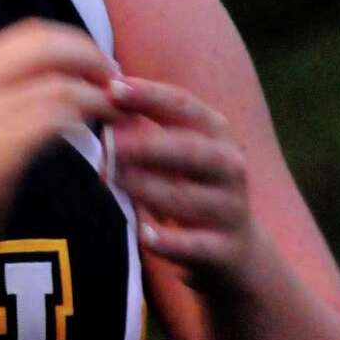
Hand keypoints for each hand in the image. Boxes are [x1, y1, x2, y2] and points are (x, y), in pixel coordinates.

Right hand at [0, 18, 119, 253]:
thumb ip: (9, 99)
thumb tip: (65, 88)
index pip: (35, 32)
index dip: (77, 43)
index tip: (100, 68)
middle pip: (51, 46)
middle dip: (94, 60)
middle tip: (117, 86)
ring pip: (61, 83)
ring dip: (100, 95)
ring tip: (118, 112)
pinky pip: (57, 117)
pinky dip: (88, 119)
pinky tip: (98, 134)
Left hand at [108, 76, 257, 291]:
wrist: (238, 252)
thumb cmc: (192, 187)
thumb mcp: (179, 152)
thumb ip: (145, 125)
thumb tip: (101, 92)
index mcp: (217, 134)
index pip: (184, 106)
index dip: (150, 96)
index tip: (112, 87)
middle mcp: (229, 167)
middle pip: (192, 150)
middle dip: (150, 144)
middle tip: (111, 142)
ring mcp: (230, 209)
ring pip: (187, 197)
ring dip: (148, 188)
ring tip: (114, 180)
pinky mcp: (224, 250)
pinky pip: (194, 246)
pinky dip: (169, 241)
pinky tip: (143, 235)